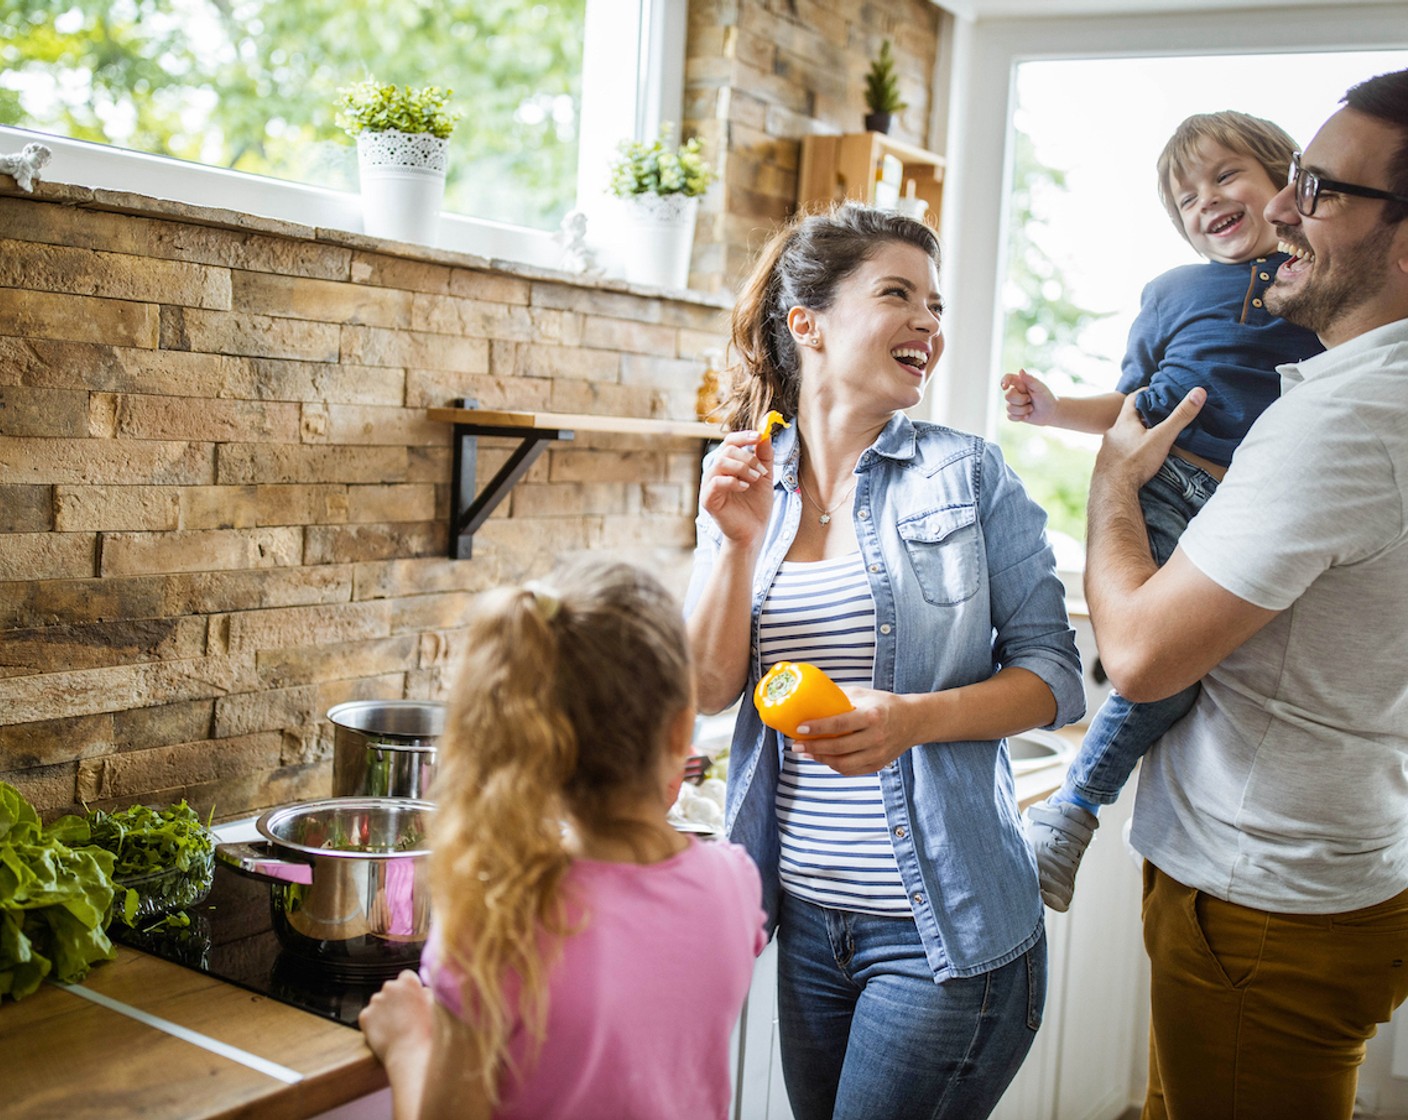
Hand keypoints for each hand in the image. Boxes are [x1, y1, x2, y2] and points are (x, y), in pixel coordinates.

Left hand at [360, 970, 433, 1068]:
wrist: (410, 1054)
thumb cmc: (427, 1033)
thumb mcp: (436, 1005)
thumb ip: (426, 992)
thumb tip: (422, 989)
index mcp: (408, 981)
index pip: (406, 977)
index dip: (409, 990)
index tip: (411, 1000)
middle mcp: (390, 986)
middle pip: (391, 989)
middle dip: (395, 999)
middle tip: (404, 1016)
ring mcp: (375, 1001)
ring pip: (379, 1003)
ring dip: (384, 1011)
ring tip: (395, 1027)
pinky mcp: (364, 1016)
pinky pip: (368, 1016)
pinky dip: (373, 1023)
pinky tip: (385, 1033)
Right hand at [699, 429, 775, 546]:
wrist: (754, 532)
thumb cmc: (757, 506)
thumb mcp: (765, 477)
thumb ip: (764, 456)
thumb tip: (765, 435)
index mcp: (728, 465)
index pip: (729, 441)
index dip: (743, 436)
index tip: (759, 435)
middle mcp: (716, 472)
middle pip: (727, 449)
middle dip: (748, 457)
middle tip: (761, 472)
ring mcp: (709, 485)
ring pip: (721, 462)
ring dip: (742, 467)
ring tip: (755, 480)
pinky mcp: (707, 499)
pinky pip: (716, 481)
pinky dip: (733, 481)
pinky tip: (745, 488)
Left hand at [788, 687, 915, 776]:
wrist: (913, 721)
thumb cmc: (884, 704)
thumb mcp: (864, 694)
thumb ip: (840, 697)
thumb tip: (811, 696)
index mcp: (871, 716)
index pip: (839, 724)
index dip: (817, 728)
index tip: (799, 728)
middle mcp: (876, 737)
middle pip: (838, 747)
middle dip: (813, 747)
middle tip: (796, 745)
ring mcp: (878, 753)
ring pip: (843, 764)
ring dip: (821, 759)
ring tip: (807, 753)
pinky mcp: (879, 765)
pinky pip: (852, 770)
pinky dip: (834, 766)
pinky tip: (823, 759)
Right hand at [1000, 369, 1058, 425]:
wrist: (1051, 412)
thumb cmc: (1047, 397)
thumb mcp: (1040, 387)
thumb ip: (1030, 379)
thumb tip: (1021, 370)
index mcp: (1020, 382)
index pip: (1008, 378)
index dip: (1004, 381)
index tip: (1005, 387)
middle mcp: (1015, 392)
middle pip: (1007, 396)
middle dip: (1020, 400)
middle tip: (1030, 400)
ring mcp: (1014, 403)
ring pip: (1009, 408)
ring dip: (1023, 410)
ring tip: (1031, 408)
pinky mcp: (1014, 413)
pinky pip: (1010, 416)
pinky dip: (1020, 417)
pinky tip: (1027, 415)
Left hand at [1094, 386, 1205, 489]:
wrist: (1113, 491)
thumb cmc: (1136, 462)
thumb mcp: (1162, 437)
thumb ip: (1180, 416)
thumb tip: (1199, 392)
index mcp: (1124, 422)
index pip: (1133, 399)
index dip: (1144, 393)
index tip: (1155, 393)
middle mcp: (1111, 433)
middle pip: (1127, 419)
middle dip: (1141, 417)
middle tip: (1157, 418)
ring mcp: (1105, 450)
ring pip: (1121, 437)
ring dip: (1133, 436)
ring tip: (1148, 439)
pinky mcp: (1104, 465)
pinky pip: (1116, 454)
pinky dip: (1126, 452)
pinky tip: (1134, 460)